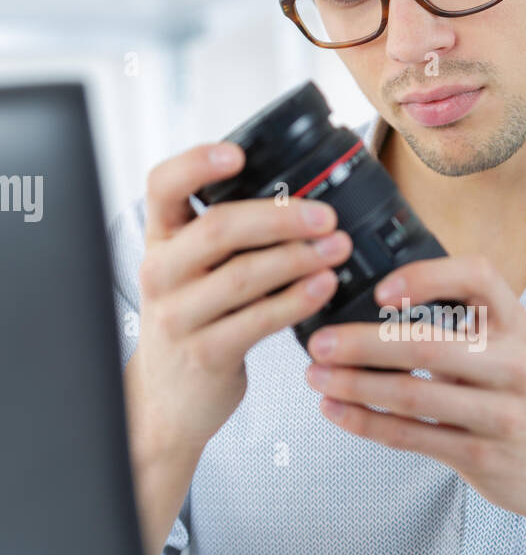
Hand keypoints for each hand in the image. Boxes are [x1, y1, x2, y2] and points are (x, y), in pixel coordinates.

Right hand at [130, 141, 352, 459]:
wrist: (167, 401)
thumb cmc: (194, 323)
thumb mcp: (194, 272)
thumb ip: (226, 239)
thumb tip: (299, 202)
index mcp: (159, 240)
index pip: (161, 186)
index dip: (196, 164)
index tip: (238, 154)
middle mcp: (160, 273)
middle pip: (218, 229)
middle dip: (279, 218)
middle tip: (325, 216)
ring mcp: (178, 316)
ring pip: (243, 275)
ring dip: (298, 258)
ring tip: (337, 247)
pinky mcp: (205, 353)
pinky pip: (257, 320)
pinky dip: (296, 301)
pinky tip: (324, 286)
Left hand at [304, 254, 525, 524]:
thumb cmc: (517, 396)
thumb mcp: (504, 348)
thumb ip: (454, 327)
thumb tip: (366, 311)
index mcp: (516, 324)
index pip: (478, 277)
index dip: (427, 276)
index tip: (382, 290)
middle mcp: (513, 364)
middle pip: (429, 345)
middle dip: (363, 343)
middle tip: (319, 342)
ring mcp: (501, 413)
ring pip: (414, 395)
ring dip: (355, 385)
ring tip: (316, 376)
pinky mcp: (481, 455)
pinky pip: (413, 436)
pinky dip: (367, 422)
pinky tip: (337, 409)